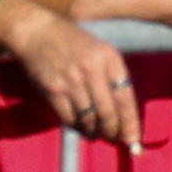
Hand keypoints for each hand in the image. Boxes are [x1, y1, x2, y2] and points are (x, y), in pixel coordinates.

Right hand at [4, 6, 138, 146]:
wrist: (36, 31)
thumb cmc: (72, 41)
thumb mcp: (99, 50)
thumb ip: (111, 76)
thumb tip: (122, 113)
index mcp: (109, 58)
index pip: (126, 98)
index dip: (131, 123)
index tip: (134, 141)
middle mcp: (92, 70)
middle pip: (108, 114)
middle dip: (113, 132)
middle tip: (114, 139)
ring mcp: (72, 81)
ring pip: (89, 120)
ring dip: (95, 132)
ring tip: (96, 133)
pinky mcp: (54, 90)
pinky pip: (70, 119)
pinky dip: (77, 128)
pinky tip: (80, 126)